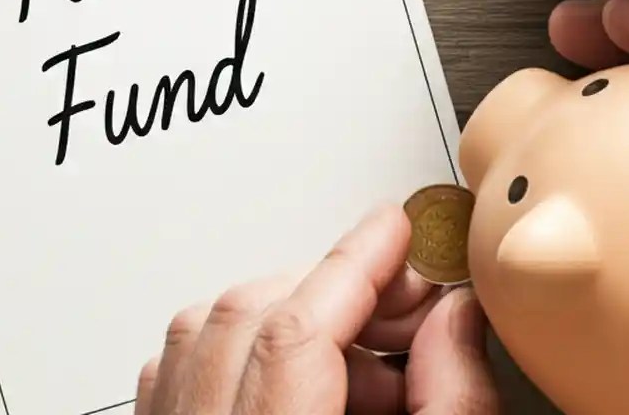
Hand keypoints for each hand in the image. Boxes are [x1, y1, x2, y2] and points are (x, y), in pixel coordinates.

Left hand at [135, 204, 499, 414]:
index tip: (395, 230)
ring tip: (370, 365)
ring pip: (200, 336)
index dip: (353, 266)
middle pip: (244, 320)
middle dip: (334, 295)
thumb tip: (453, 317)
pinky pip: (175, 375)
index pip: (293, 334)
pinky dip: (239, 355)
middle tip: (409, 309)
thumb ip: (452, 399)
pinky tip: (306, 384)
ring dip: (288, 323)